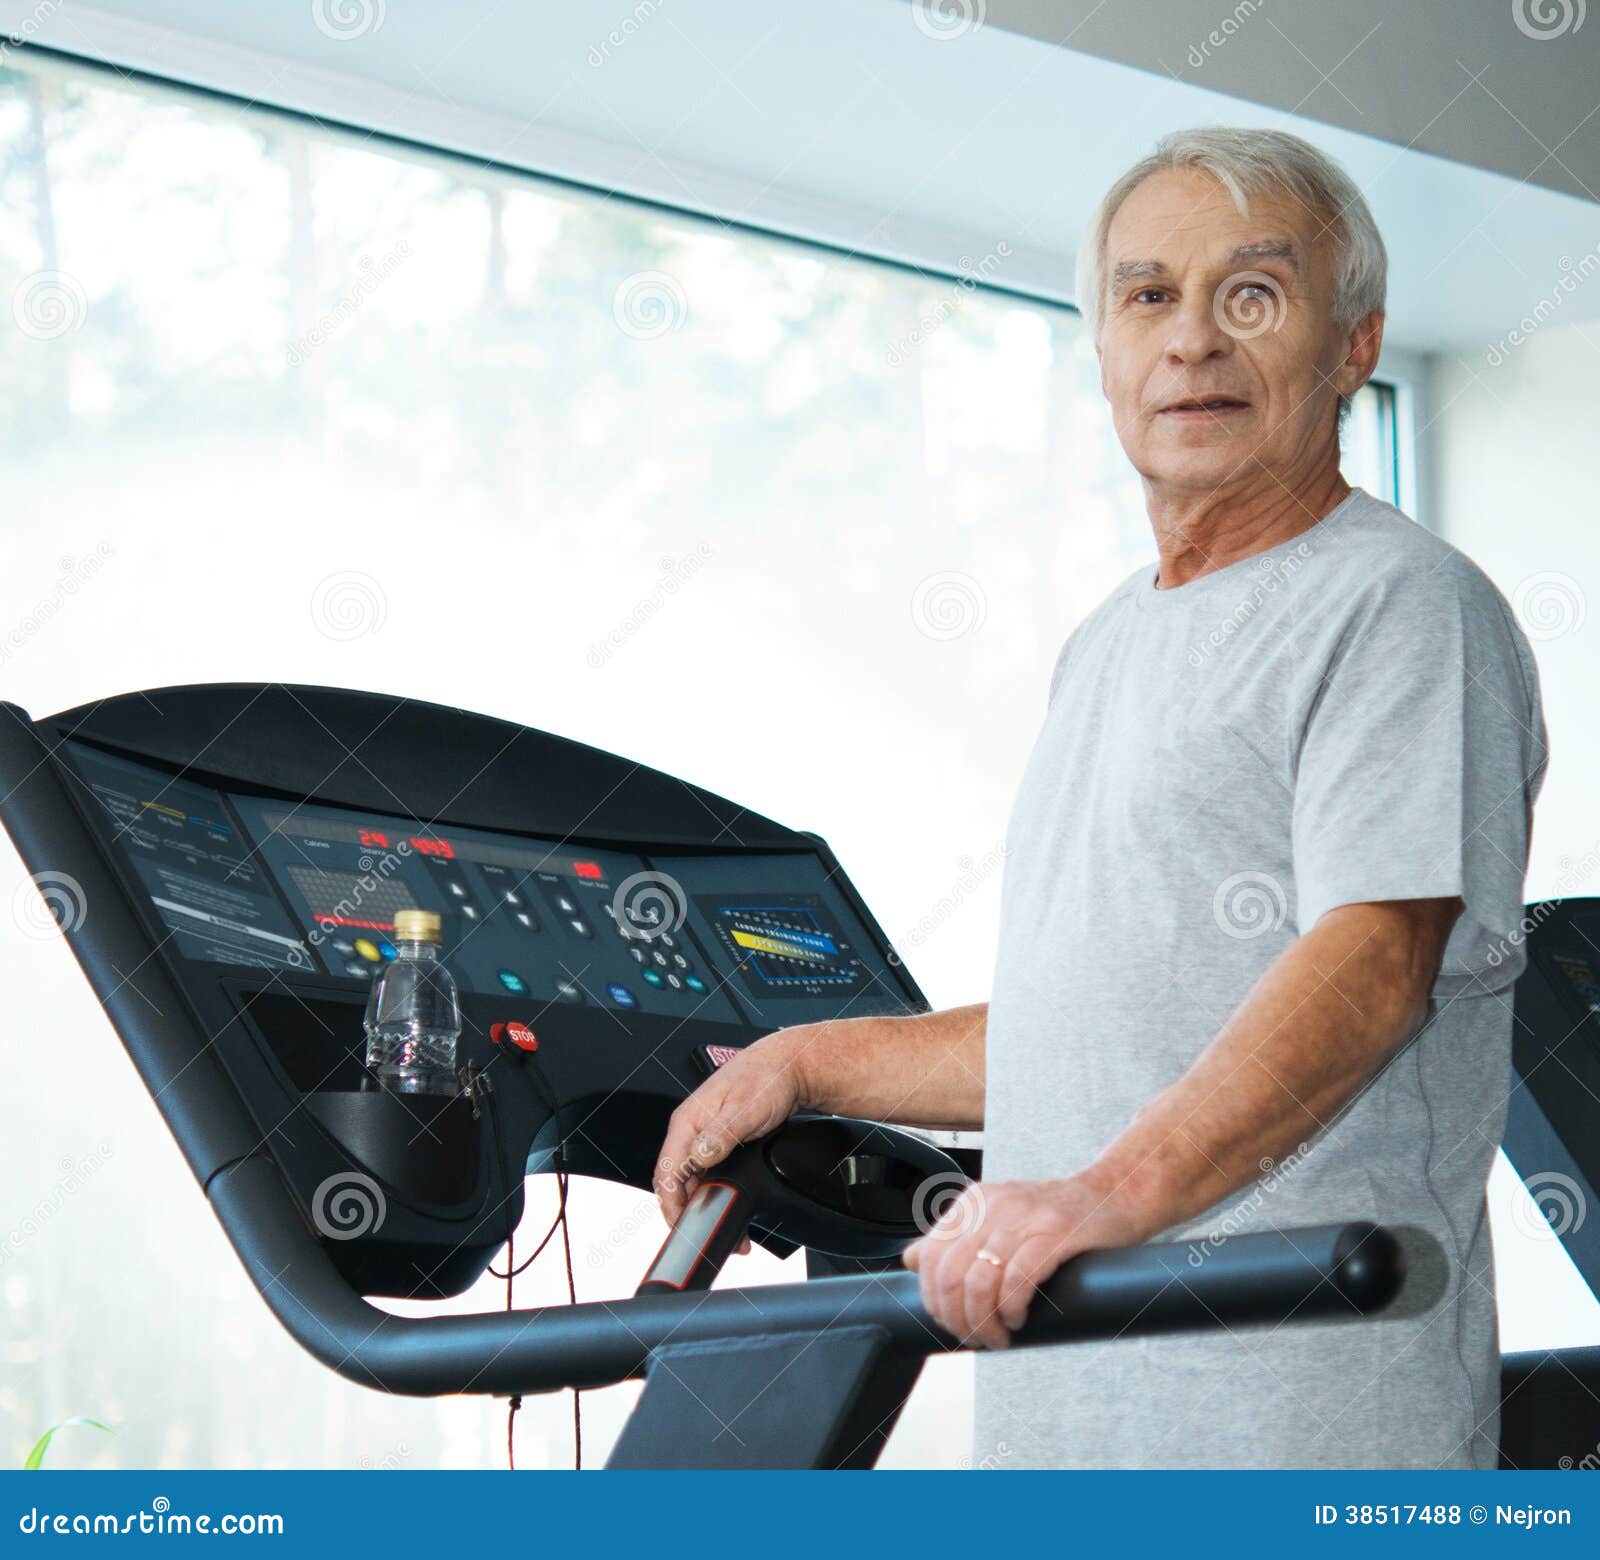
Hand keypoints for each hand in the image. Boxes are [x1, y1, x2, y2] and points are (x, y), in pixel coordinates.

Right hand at [653, 1028, 815, 1230]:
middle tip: (710, 1237)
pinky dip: (716, 1192)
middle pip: (677, 1182)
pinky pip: (708, 1173)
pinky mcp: (719, 1142)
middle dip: (689, 1213)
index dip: (671, 1204)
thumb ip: (721, 1133)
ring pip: (693, 1181)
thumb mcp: (746, 1109)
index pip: (667, 1171)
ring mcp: (704, 1137)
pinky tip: (729, 1203)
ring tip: (729, 1230)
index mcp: (688, 1120)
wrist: (786, 1066)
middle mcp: (691, 1129)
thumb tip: (699, 1156)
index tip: (683, 1227)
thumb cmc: (766, 1079)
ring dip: (705, 1204)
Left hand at [902, 1172, 1155, 1349]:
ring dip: (985, 1323)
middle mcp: (993, 1204)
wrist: (1116, 1194)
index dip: (935, 1302)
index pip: (930, 1259)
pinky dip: (1012, 1308)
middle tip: (978, 1338)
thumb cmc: (1058, 1216)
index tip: (953, 1325)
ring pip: (979, 1281)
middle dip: (958, 1319)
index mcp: (974, 1202)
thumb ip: (956, 1236)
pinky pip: (1017, 1279)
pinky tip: (1019, 1318)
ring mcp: (1024, 1216)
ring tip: (1000, 1336)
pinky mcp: (1056, 1232)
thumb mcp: (999, 1216)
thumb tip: (910, 1258)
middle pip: (950, 1275)